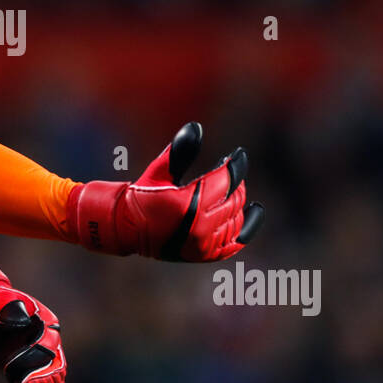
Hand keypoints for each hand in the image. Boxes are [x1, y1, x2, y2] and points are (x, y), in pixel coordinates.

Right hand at [66, 122, 264, 260]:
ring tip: (231, 189)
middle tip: (228, 171)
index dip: (235, 164)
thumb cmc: (143, 194)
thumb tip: (197, 127)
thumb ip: (180, 149)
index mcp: (188, 203)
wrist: (128, 228)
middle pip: (233, 197)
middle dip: (234, 181)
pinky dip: (248, 225)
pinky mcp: (206, 254)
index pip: (226, 179)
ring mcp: (204, 244)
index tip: (239, 154)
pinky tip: (254, 210)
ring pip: (236, 216)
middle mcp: (199, 226)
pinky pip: (237, 241)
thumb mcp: (160, 170)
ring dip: (237, 200)